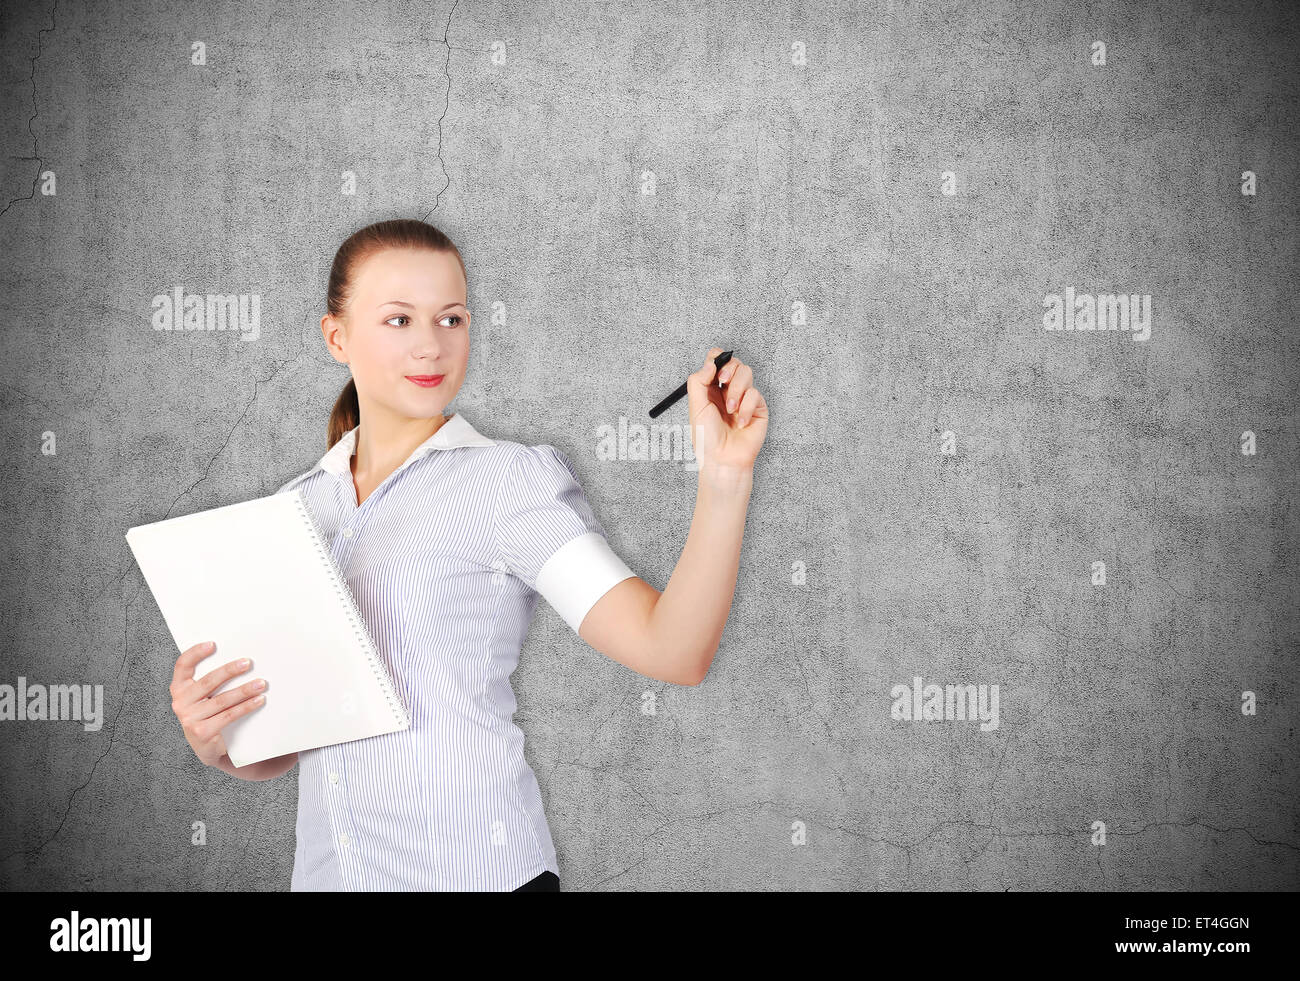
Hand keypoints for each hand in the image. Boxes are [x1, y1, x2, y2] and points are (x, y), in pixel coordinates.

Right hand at [169, 641, 266, 767]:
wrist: (207, 747)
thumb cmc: (208, 713)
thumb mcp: (203, 696)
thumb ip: (211, 680)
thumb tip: (240, 661)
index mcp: (179, 688)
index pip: (182, 666)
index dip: (195, 653)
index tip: (213, 644)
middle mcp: (180, 702)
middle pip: (208, 681)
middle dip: (230, 670)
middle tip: (248, 663)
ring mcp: (190, 718)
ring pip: (222, 700)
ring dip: (244, 690)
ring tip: (261, 683)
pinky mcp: (202, 732)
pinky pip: (229, 715)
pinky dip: (246, 707)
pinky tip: (259, 700)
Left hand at [685, 347, 767, 474]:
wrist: (723, 459)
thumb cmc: (707, 438)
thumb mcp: (696, 407)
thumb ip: (699, 381)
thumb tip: (710, 363)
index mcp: (710, 388)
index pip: (716, 361)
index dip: (717, 358)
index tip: (714, 368)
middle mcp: (727, 390)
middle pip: (734, 362)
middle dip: (728, 370)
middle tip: (723, 382)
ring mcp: (743, 398)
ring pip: (746, 373)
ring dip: (736, 391)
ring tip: (730, 410)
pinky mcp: (758, 407)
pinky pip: (755, 394)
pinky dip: (746, 408)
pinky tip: (740, 422)